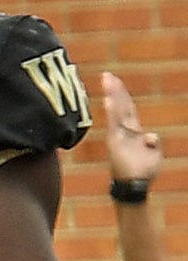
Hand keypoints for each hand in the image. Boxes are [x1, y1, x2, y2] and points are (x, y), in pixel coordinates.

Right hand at [105, 71, 163, 187]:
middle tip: (108, 75)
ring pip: (117, 111)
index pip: (128, 109)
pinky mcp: (115, 140)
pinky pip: (113, 123)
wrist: (134, 185)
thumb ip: (152, 143)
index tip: (116, 81)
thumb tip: (151, 135)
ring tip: (107, 81)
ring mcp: (119, 134)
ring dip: (113, 95)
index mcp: (134, 132)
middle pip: (121, 106)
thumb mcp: (153, 155)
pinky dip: (112, 112)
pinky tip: (108, 100)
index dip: (123, 96)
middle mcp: (126, 130)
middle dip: (115, 90)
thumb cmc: (143, 171)